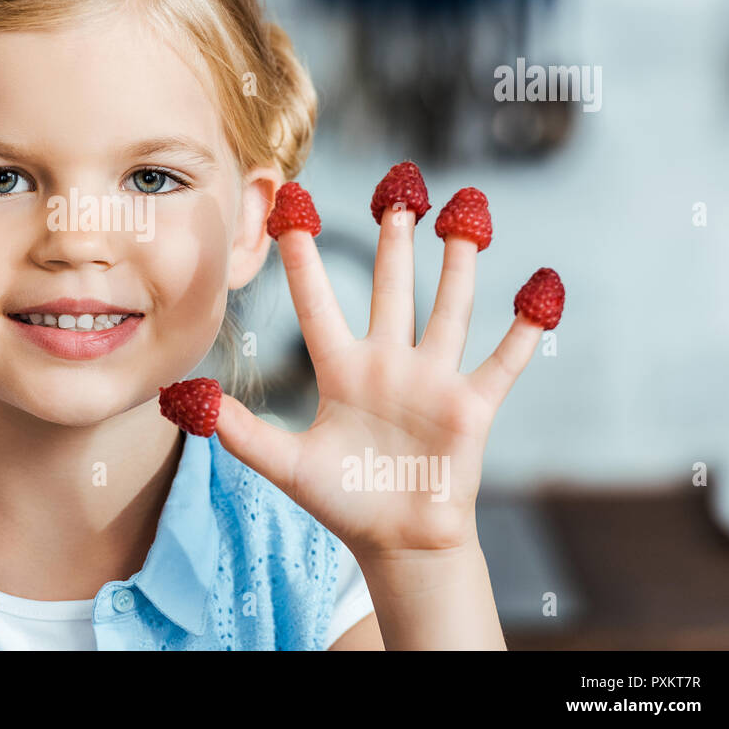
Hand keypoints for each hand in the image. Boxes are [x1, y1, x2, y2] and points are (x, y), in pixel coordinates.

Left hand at [214, 180, 556, 560]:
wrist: (399, 543)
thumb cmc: (343, 502)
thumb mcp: (285, 465)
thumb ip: (240, 430)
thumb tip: (186, 397)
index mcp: (340, 370)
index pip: (316, 301)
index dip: (302, 256)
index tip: (291, 207)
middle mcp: (387, 363)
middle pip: (390, 287)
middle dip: (393, 238)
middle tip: (397, 185)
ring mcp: (432, 380)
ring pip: (448, 307)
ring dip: (457, 261)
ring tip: (463, 210)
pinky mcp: (472, 406)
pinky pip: (503, 360)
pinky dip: (525, 328)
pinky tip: (543, 287)